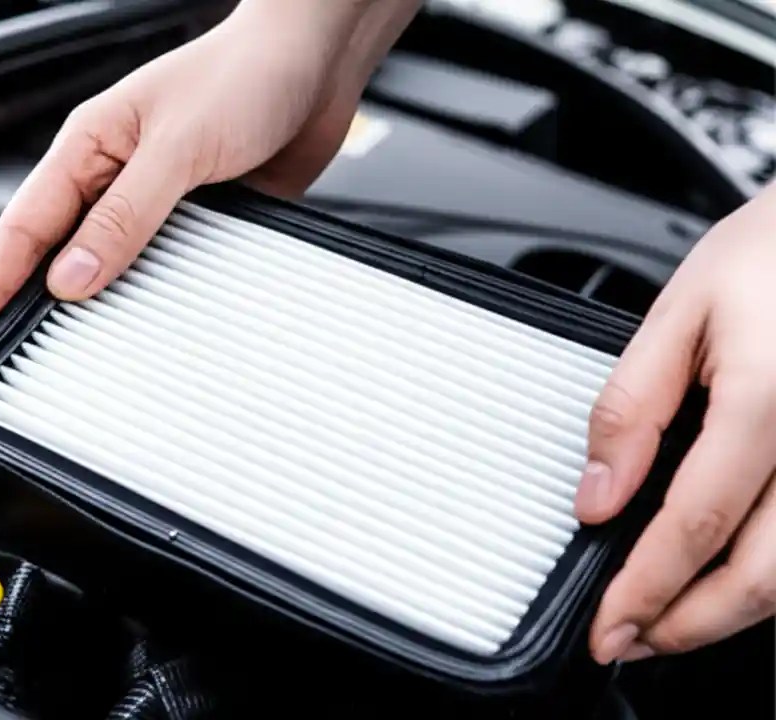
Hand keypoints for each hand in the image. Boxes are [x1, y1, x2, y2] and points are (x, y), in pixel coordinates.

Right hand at [0, 0, 421, 350]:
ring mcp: (157, 200)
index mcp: (89, 148)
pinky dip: (158, 298)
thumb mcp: (176, 147)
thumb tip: (72, 278)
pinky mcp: (200, 219)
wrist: (316, 62)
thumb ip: (125, 215)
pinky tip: (158, 325)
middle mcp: (115, 177)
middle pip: (57, 253)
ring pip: (111, 267)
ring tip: (81, 358)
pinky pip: (167, 269)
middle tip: (13, 361)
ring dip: (99, 307)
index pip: (22, 227)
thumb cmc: (243, 73)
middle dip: (32, 306)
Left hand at [578, 182, 775, 663]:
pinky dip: (763, 573)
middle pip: (760, 578)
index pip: (693, 528)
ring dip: (728, 612)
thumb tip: (597, 494)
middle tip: (628, 637)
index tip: (606, 625)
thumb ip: (632, 408)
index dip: (644, 589)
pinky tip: (721, 570)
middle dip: (687, 625)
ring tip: (666, 616)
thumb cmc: (774, 252)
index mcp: (767, 405)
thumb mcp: (679, 312)